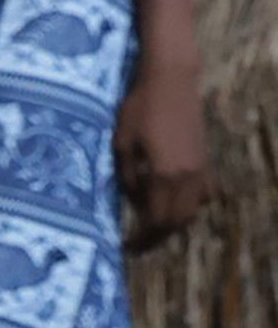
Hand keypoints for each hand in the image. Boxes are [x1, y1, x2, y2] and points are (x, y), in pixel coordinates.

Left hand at [117, 66, 212, 250]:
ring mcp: (201, 168)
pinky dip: (188, 205)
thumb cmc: (139, 109)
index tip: (126, 247)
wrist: (171, 80)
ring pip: (192, 209)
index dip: (143, 239)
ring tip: (151, 225)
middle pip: (177, 221)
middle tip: (138, 242)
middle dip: (158, 236)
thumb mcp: (122, 144)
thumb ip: (128, 178)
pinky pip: (202, 194)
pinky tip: (170, 201)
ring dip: (174, 222)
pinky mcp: (205, 159)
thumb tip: (134, 202)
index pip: (157, 221)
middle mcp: (188, 177)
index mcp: (164, 175)